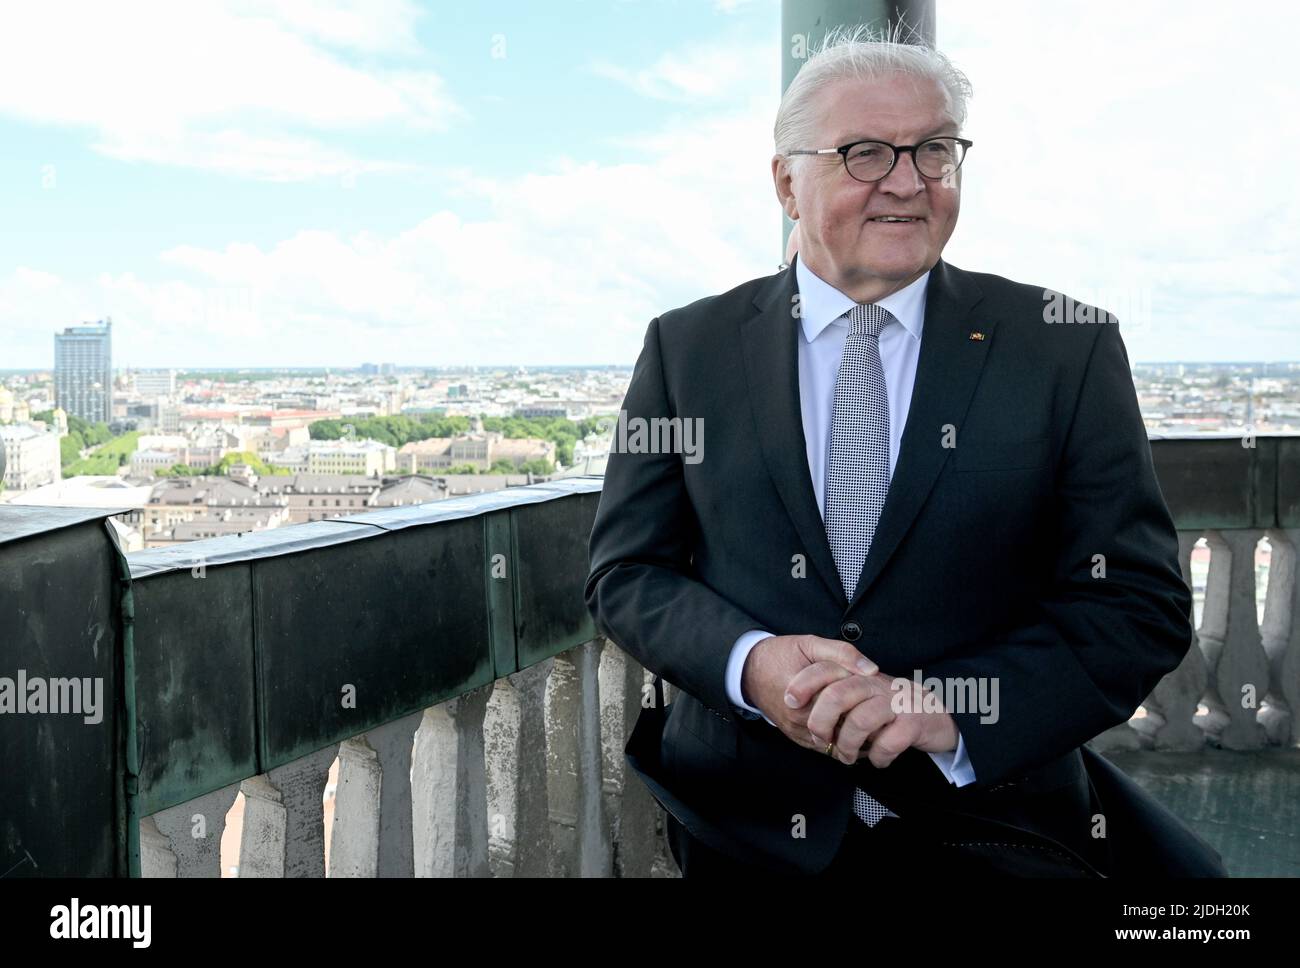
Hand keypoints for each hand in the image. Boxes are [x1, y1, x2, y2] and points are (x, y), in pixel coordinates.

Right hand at [740, 634, 877, 753]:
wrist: (749, 671)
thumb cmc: (780, 655)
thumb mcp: (810, 643)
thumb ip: (842, 653)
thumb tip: (871, 670)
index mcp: (804, 693)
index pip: (847, 703)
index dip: (866, 696)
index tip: (877, 689)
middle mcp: (800, 719)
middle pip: (846, 725)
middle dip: (864, 716)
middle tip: (879, 705)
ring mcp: (798, 733)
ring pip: (839, 740)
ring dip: (855, 730)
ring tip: (868, 715)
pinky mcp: (798, 740)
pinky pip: (828, 747)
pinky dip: (843, 738)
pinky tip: (852, 723)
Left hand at [785, 668, 958, 767]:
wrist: (936, 716)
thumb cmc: (889, 709)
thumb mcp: (859, 697)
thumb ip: (834, 696)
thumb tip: (801, 707)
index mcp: (860, 675)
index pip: (826, 669)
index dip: (804, 684)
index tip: (790, 702)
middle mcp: (876, 684)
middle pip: (838, 694)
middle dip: (821, 722)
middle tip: (820, 739)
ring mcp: (896, 702)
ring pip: (861, 719)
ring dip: (848, 745)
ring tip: (848, 756)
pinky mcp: (914, 723)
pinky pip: (889, 742)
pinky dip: (879, 757)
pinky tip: (879, 760)